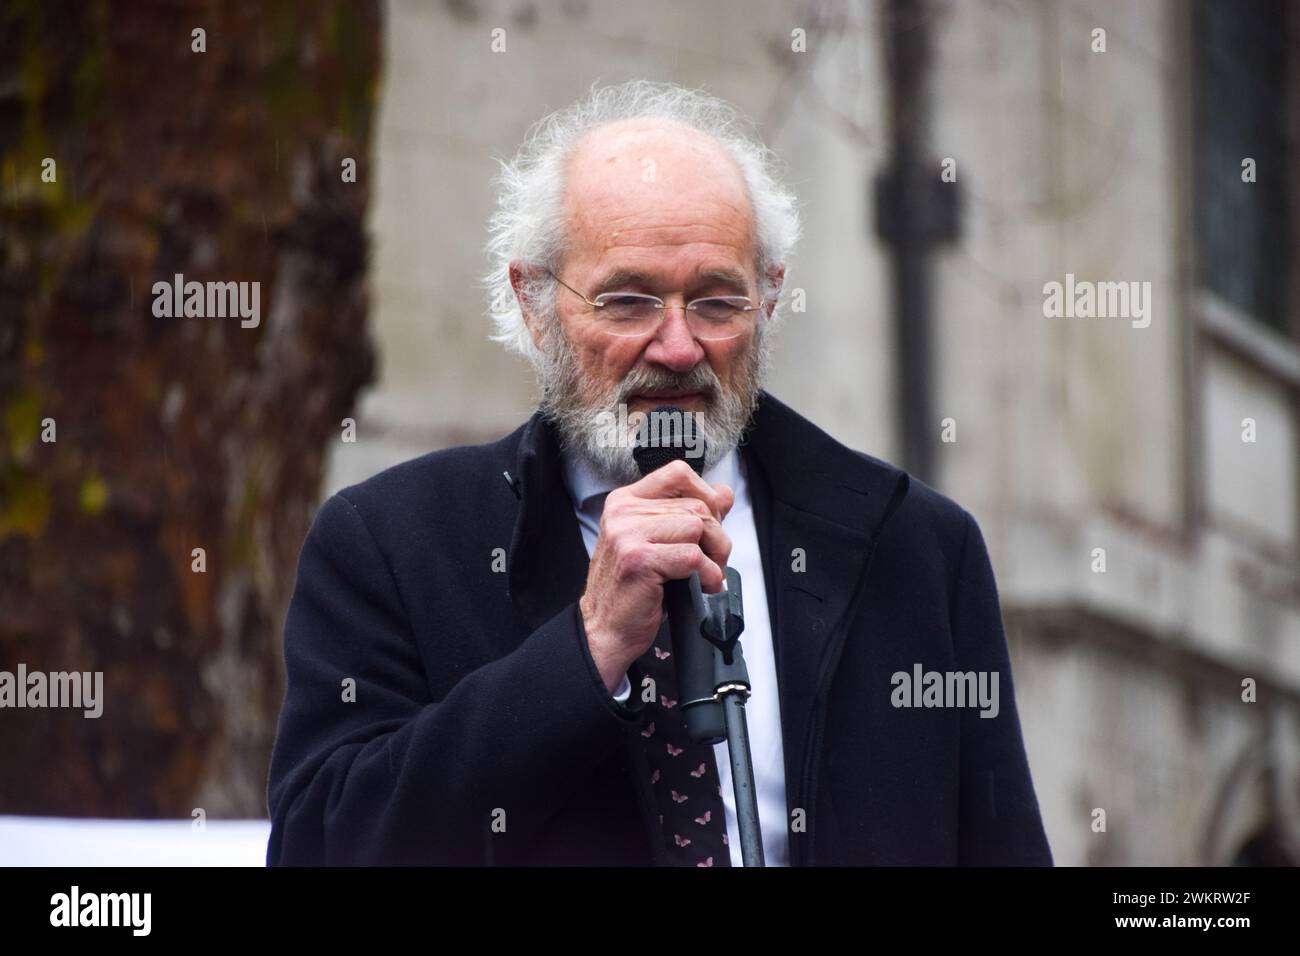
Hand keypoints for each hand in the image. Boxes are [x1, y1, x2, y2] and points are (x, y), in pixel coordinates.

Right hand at [580, 460, 734, 692]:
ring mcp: (628, 534)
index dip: (706, 493)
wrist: (604, 629)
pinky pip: (693, 556)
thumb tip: (724, 494)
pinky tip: (701, 586)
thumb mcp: (659, 543)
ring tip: (706, 575)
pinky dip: (707, 574)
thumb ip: (688, 514)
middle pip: (696, 505)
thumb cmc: (631, 589)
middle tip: (713, 561)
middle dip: (717, 536)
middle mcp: (623, 512)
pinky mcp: (639, 559)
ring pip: (698, 527)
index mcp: (625, 502)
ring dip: (714, 556)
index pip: (678, 474)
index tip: (713, 520)